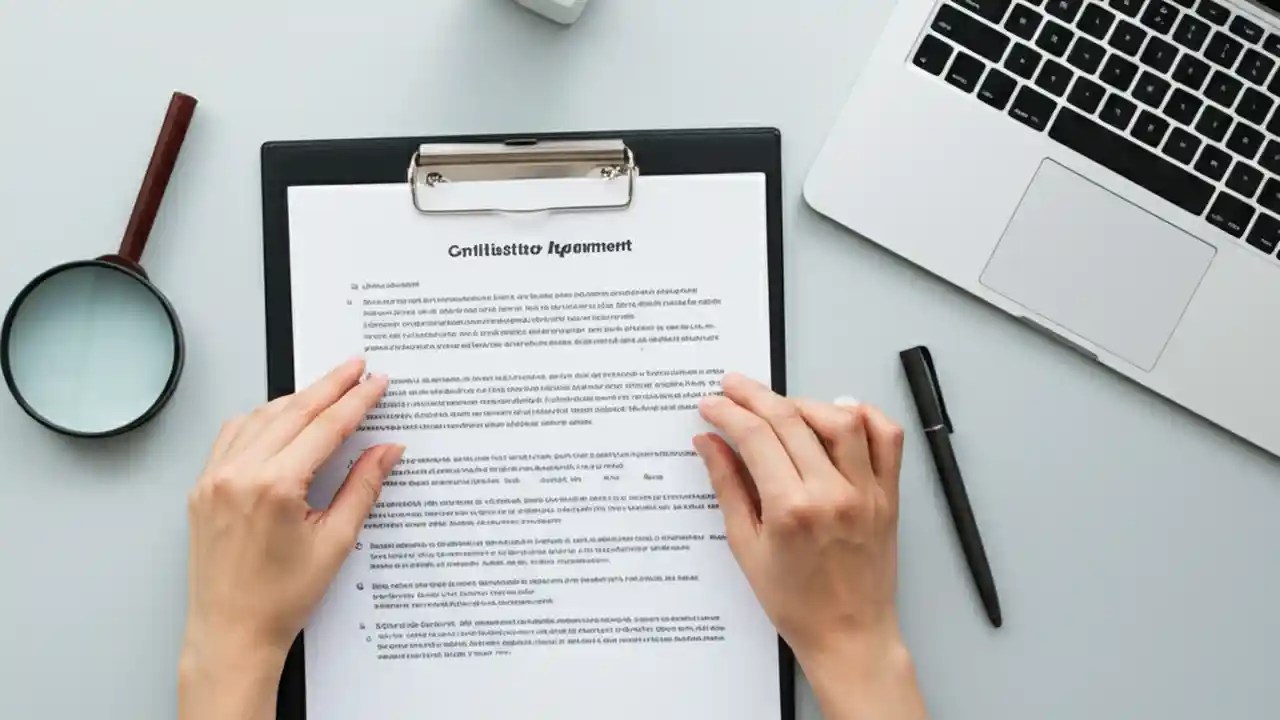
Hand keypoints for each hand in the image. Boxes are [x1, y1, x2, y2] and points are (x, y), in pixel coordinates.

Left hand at [179, 358, 402, 719]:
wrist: (232, 633)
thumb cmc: (280, 599)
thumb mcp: (336, 541)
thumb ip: (363, 486)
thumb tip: (387, 449)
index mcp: (274, 487)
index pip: (325, 427)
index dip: (356, 400)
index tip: (376, 383)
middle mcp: (239, 475)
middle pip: (293, 411)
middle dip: (330, 386)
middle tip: (356, 368)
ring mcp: (215, 478)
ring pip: (261, 417)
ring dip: (296, 399)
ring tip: (326, 388)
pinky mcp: (202, 487)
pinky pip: (233, 435)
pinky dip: (260, 418)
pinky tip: (280, 417)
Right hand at [695, 373, 925, 719]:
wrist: (849, 635)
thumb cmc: (796, 603)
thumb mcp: (747, 548)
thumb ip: (728, 487)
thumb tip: (709, 442)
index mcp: (792, 510)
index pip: (756, 437)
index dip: (728, 412)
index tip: (712, 404)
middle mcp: (833, 494)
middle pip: (791, 420)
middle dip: (755, 396)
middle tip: (733, 387)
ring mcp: (866, 492)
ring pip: (841, 419)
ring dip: (806, 403)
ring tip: (782, 408)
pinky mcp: (889, 495)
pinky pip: (887, 439)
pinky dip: (866, 416)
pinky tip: (841, 413)